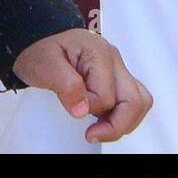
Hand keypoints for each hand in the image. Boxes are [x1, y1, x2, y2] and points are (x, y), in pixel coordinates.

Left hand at [12, 29, 152, 143]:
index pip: (106, 95)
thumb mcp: (43, 64)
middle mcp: (113, 58)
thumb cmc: (40, 51)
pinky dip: (123, 116)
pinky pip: (132, 102)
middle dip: (116, 125)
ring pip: (140, 102)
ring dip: (123, 122)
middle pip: (135, 100)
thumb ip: (64, 84)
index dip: (90, 108)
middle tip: (92, 135)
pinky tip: (104, 120)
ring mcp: (118, 68)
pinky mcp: (117, 78)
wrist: (37, 43)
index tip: (72, 108)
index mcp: (98, 51)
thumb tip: (83, 109)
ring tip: (100, 129)